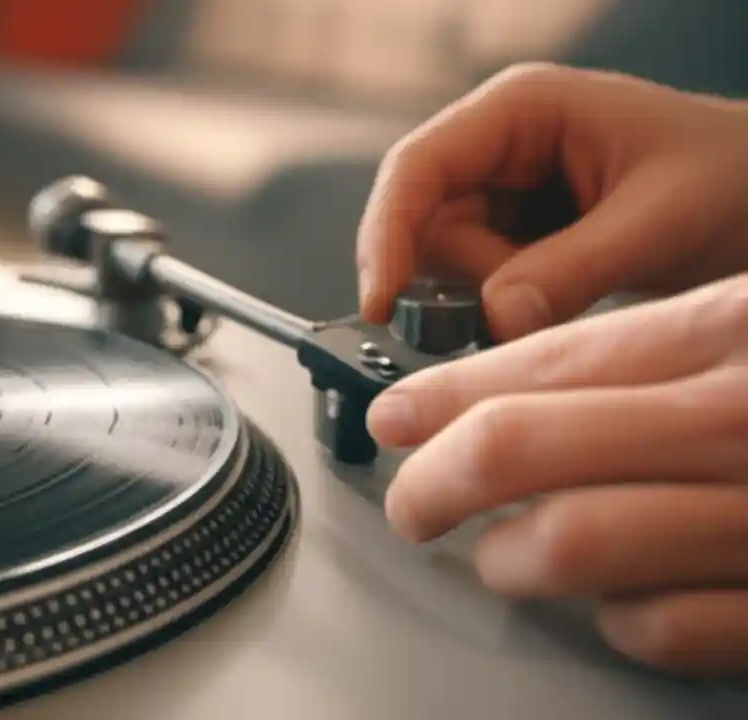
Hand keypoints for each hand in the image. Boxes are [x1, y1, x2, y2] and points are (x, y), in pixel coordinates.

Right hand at [355, 62, 747, 341]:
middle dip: (464, 283)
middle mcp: (500, 148)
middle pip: (425, 227)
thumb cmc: (740, 179)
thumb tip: (494, 318)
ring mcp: (507, 194)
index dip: (387, 236)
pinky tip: (561, 305)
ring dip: (491, 300)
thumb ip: (572, 269)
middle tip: (531, 311)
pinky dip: (508, 309)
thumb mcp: (661, 221)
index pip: (417, 168)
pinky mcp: (519, 238)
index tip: (381, 304)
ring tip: (572, 297)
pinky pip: (480, 284)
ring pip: (448, 266)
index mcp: (522, 110)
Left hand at [366, 274, 747, 673]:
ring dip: (508, 556)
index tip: (394, 415)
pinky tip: (610, 599)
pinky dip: (614, 619)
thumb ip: (656, 356)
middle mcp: (742, 419)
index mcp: (732, 330)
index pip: (543, 359)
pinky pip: (656, 626)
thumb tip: (501, 394)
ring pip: (569, 541)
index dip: (443, 395)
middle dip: (433, 480)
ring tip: (503, 553)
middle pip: (518, 447)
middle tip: (412, 502)